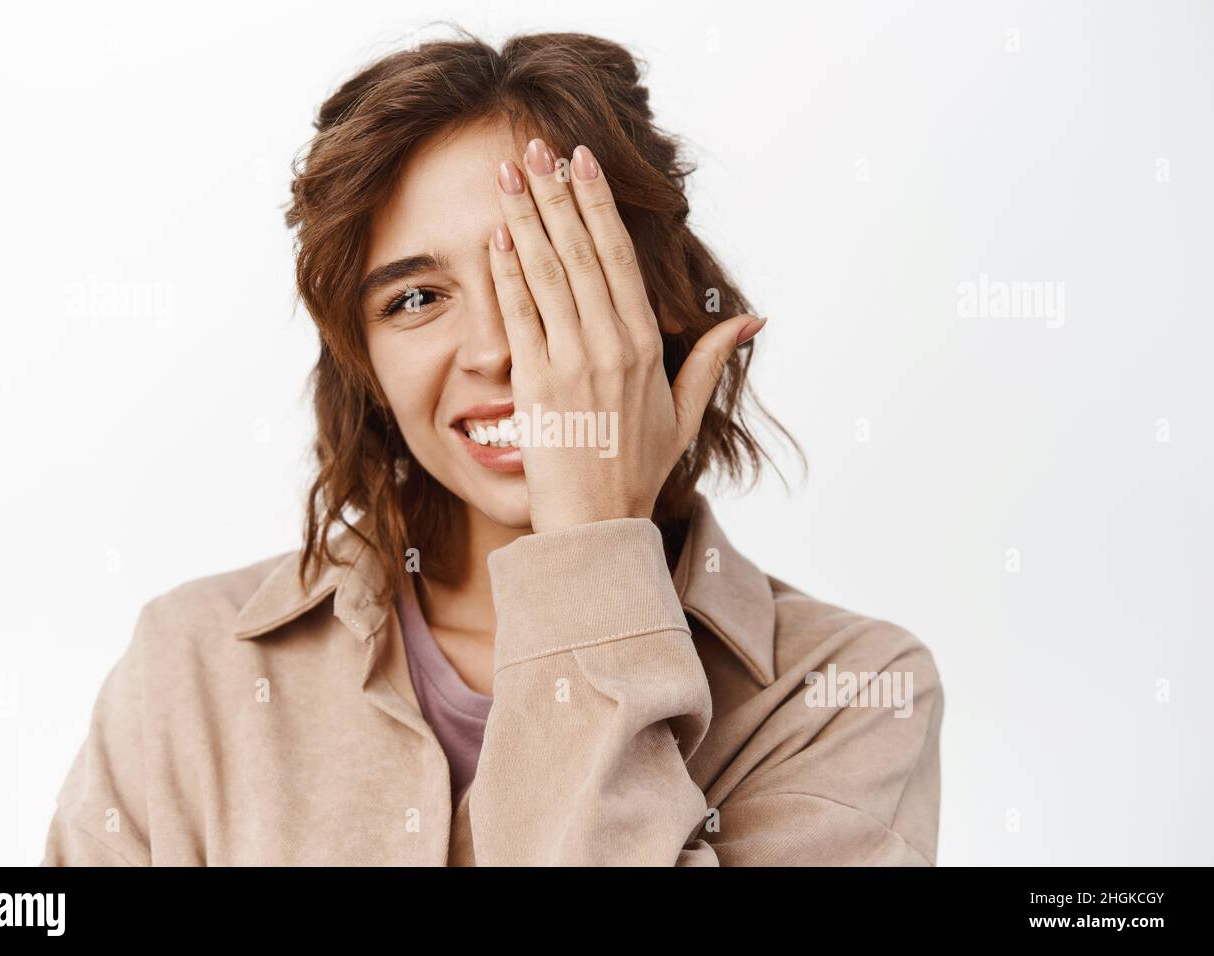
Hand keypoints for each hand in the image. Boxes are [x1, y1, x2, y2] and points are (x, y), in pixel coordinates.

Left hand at [488, 138, 765, 532]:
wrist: (598, 526)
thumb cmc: (637, 471)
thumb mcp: (683, 415)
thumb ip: (711, 360)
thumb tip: (753, 320)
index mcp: (646, 344)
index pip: (619, 258)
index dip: (597, 206)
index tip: (582, 164)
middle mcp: (612, 344)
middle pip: (580, 252)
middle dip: (557, 194)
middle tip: (535, 148)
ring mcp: (573, 362)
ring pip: (547, 273)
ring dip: (526, 218)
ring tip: (508, 174)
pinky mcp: (537, 384)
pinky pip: (520, 315)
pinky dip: (507, 273)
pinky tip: (497, 235)